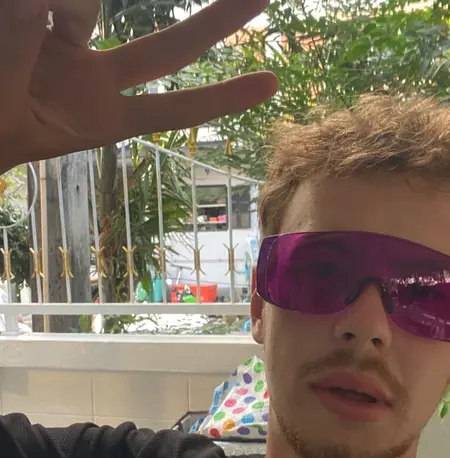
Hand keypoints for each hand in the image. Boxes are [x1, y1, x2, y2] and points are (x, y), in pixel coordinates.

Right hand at [0, 0, 277, 172]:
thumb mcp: (7, 107)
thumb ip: (24, 43)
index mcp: (102, 118)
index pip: (171, 108)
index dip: (220, 98)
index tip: (272, 84)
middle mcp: (95, 78)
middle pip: (166, 49)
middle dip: (213, 24)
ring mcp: (69, 45)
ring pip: (87, 9)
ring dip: (74, 8)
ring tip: (33, 56)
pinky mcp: (40, 18)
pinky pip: (53, 6)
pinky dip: (44, 12)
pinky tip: (31, 25)